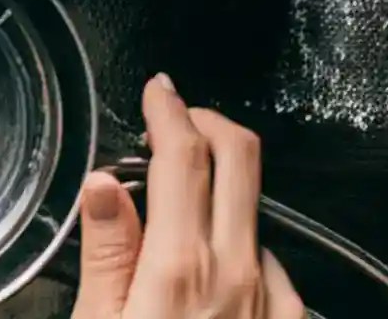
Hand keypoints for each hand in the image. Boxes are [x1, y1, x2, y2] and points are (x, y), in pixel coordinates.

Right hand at [72, 75, 305, 318]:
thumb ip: (105, 253)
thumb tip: (100, 187)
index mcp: (179, 265)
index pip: (184, 158)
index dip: (170, 111)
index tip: (158, 91)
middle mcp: (235, 271)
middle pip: (240, 159)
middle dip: (208, 122)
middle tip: (178, 117)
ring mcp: (270, 294)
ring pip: (252, 208)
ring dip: (218, 188)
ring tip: (179, 203)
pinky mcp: (287, 317)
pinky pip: (269, 258)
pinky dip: (238, 243)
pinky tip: (212, 265)